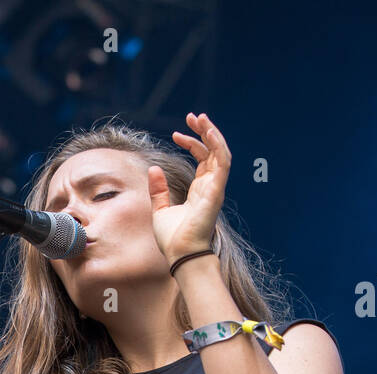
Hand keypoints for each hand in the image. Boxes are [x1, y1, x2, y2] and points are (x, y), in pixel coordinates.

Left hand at [149, 112, 230, 261]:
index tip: (177, 133)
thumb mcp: (160, 209)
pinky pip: (222, 162)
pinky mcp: (216, 190)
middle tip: (192, 116)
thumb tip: (153, 169)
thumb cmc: (173, 238)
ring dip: (212, 133)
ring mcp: (215, 188)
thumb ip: (158, 190)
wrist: (180, 253)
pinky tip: (208, 131)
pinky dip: (217, 145)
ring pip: (221, 153)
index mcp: (199, 190)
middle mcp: (210, 186)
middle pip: (213, 152)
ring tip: (200, 118)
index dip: (192, 143)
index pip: (202, 159)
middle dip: (204, 132)